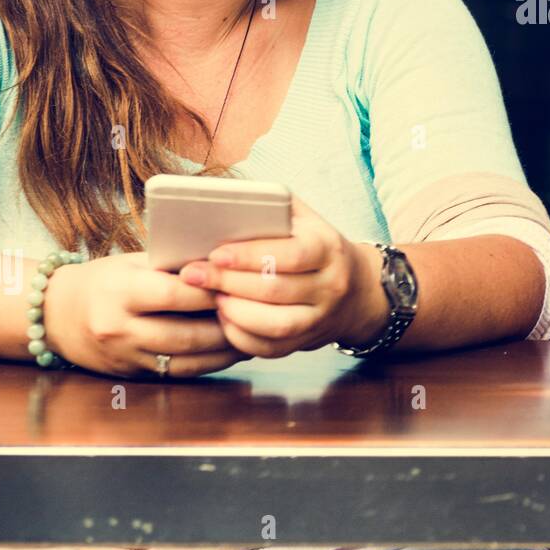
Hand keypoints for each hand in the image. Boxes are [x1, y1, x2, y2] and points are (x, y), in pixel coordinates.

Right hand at [44, 253, 247, 377]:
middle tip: (258, 315)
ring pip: (184, 359)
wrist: (56, 315)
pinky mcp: (131, 374)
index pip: (174, 295)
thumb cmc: (104, 280)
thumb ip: (172, 265)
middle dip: (225, 326)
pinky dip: (208, 364)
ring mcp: (124, 356)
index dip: (211, 291)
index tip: (241, 284)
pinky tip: (230, 351)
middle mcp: (119, 328)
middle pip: (184, 333)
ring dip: (223, 350)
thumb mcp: (132, 263)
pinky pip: (177, 373)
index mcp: (120, 292)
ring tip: (253, 335)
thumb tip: (224, 262)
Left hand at [180, 197, 388, 358]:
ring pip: (275, 324)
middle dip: (228, 282)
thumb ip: (273, 208)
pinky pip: (271, 348)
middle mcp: (330, 285)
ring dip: (235, 312)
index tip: (215, 254)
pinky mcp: (307, 342)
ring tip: (210, 297)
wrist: (356, 288)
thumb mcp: (305, 219)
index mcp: (328, 248)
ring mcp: (321, 318)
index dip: (249, 256)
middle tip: (192, 275)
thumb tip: (221, 200)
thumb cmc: (315, 244)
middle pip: (275, 290)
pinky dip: (242, 337)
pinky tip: (223, 319)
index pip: (289, 254)